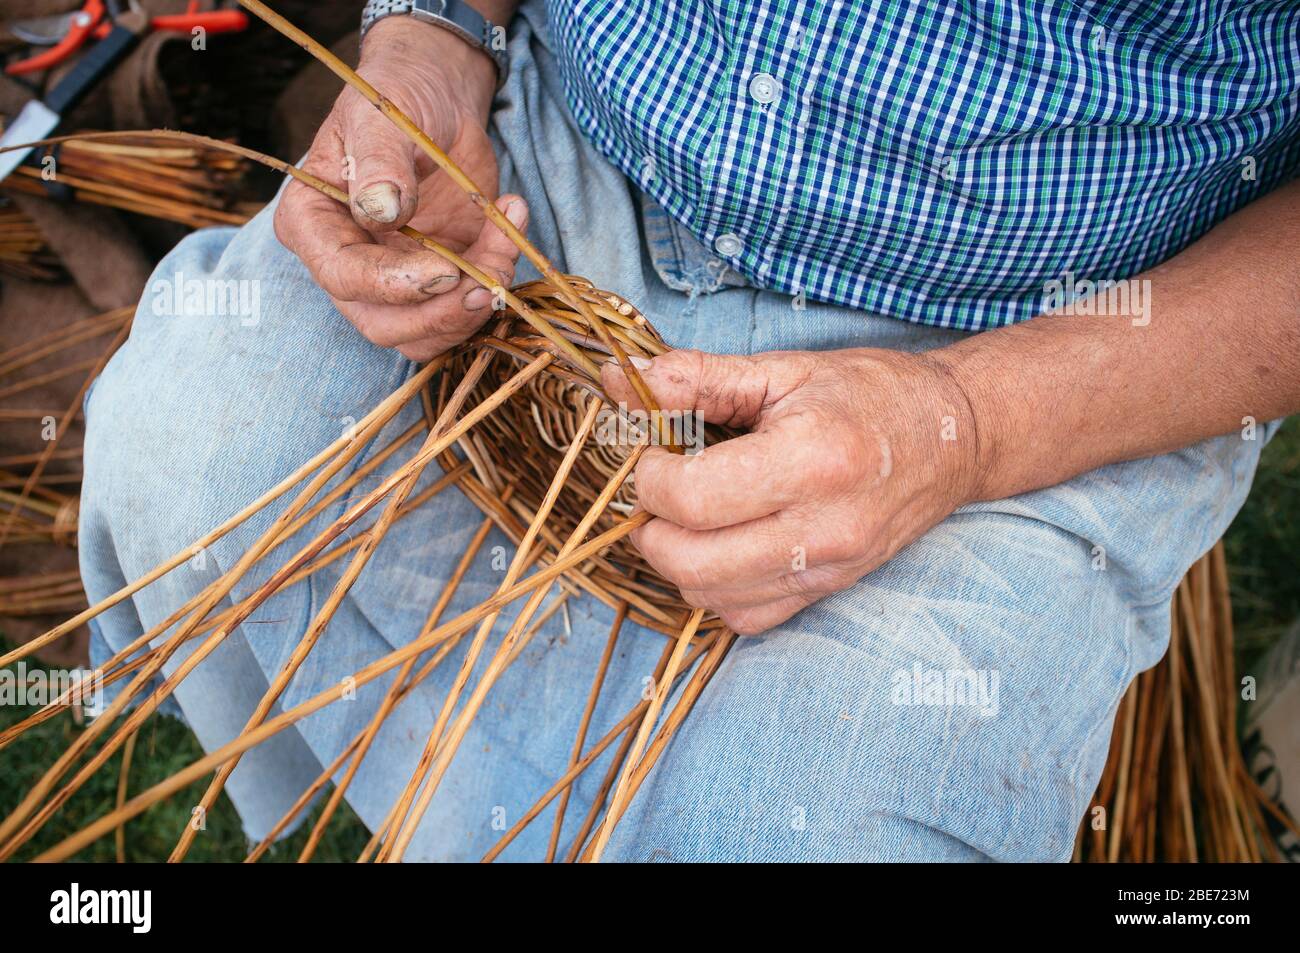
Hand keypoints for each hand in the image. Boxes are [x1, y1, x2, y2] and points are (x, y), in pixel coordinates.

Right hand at [275, 18, 526, 359]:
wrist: (438, 99)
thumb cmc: (397, 97)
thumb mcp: (382, 116)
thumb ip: (379, 161)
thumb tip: (382, 209)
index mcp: (313, 224)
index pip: (344, 277)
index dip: (395, 285)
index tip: (448, 270)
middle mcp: (347, 265)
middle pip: (384, 326)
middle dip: (442, 314)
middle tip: (488, 281)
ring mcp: (394, 281)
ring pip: (427, 334)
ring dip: (474, 307)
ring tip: (506, 240)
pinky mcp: (440, 282)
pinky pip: (465, 308)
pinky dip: (497, 279)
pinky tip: (513, 220)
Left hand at [602, 348, 982, 633]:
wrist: (953, 439)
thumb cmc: (870, 395)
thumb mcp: (783, 370)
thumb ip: (698, 379)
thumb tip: (621, 383)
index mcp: (811, 460)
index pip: (692, 499)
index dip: (649, 478)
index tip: (651, 454)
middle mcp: (824, 528)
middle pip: (692, 562)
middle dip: (651, 527)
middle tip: (655, 489)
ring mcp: (830, 570)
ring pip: (711, 597)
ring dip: (676, 560)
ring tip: (683, 515)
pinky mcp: (829, 592)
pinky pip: (745, 617)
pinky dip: (714, 589)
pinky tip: (718, 545)